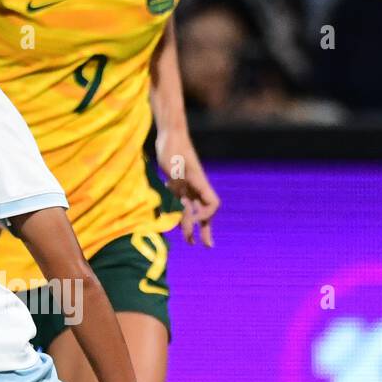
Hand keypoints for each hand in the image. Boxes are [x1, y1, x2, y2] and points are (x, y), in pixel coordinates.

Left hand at [156, 132, 219, 246]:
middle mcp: (196, 186)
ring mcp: (187, 185)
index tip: (191, 218)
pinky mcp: (177, 183)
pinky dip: (180, 212)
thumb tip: (182, 206)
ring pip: (192, 209)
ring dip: (191, 225)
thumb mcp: (175, 168)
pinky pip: (181, 202)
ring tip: (190, 241)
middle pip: (205, 211)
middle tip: (207, 246)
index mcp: (200, 183)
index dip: (205, 216)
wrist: (169, 135)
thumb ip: (179, 187)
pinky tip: (176, 220)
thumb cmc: (173, 148)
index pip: (212, 205)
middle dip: (206, 229)